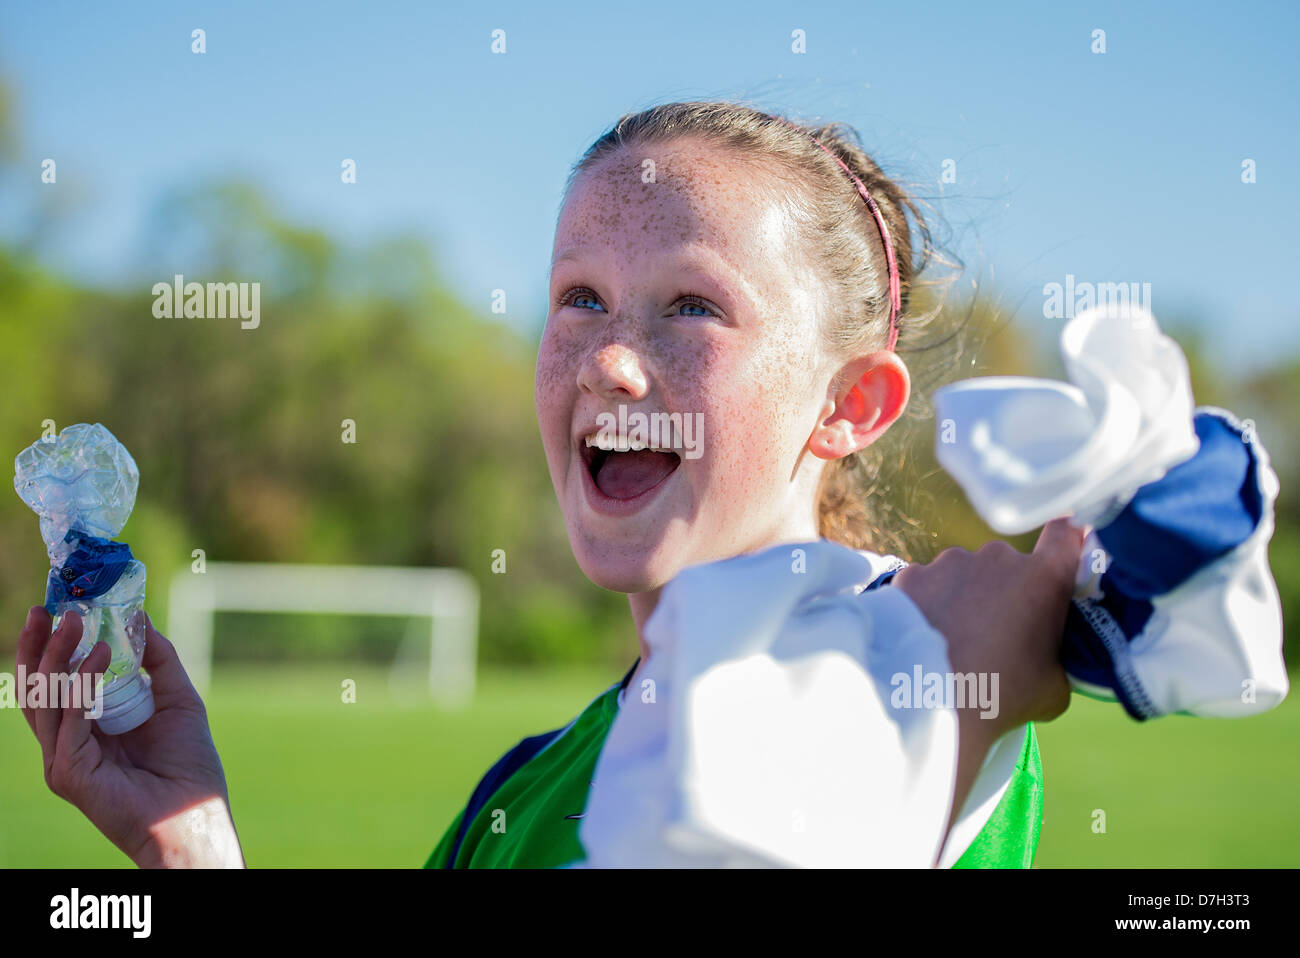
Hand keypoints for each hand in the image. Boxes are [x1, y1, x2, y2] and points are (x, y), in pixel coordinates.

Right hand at [17, 606, 244, 867]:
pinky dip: (82, 684)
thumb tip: (140, 617)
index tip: (57, 608)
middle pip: (38, 689)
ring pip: (46, 700)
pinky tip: (101, 655)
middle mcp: (67, 743)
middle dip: (38, 646)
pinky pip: (69, 720)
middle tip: (47, 609)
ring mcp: (64, 759)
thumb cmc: (187, 763)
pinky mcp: (70, 772)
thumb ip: (158, 659)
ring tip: (73, 622)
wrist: (194, 812)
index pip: (56, 682)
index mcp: (86, 727)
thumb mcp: (176, 698)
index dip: (51, 646)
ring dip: (58, 657)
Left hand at [893, 518, 1084, 736]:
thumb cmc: (1001, 694)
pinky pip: (928, 584)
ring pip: (966, 574)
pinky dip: (929, 604)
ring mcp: (951, 561)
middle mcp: (999, 557)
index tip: (1060, 558)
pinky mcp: (913, 574)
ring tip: (953, 638)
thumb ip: (1059, 655)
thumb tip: (1052, 653)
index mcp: (1043, 577)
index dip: (1066, 543)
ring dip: (965, 596)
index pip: (1066, 535)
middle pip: (1010, 565)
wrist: (927, 699)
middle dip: (1005, 590)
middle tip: (995, 630)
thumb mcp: (1054, 687)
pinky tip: (925, 636)